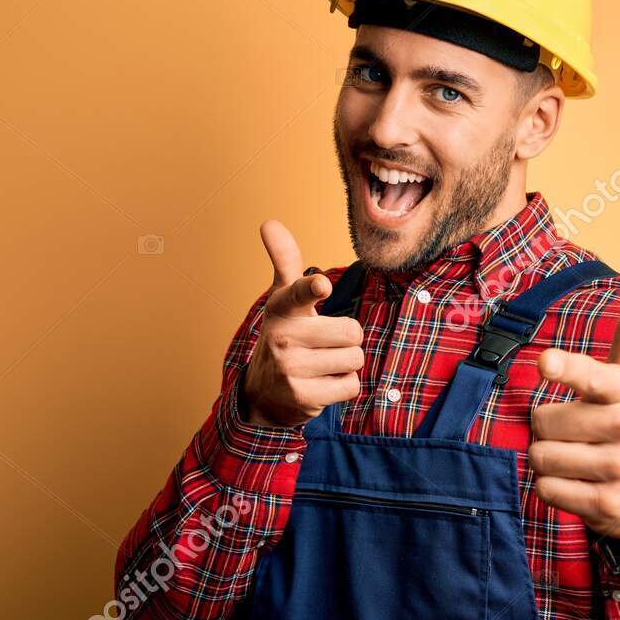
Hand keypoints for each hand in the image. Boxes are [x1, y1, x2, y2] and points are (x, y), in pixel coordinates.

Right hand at [239, 220, 363, 427]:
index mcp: (282, 308)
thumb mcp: (284, 300)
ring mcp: (290, 369)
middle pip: (353, 332)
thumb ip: (285, 261)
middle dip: (347, 341)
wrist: (265, 393)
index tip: (321, 285)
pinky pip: (351, 385)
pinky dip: (342, 387)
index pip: (299, 293)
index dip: (313, 289)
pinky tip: (321, 385)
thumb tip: (269, 222)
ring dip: (345, 365)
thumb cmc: (286, 336)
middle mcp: (282, 337)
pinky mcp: (303, 397)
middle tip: (323, 345)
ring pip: (355, 359)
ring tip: (320, 366)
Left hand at [528, 286, 619, 538]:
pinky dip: (552, 488)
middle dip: (546, 429)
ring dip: (547, 460)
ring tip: (574, 460)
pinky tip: (576, 485)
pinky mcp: (607, 504)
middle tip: (572, 434)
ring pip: (542, 456)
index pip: (591, 376)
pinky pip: (548, 489)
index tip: (546, 362)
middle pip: (545, 421)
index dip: (566, 369)